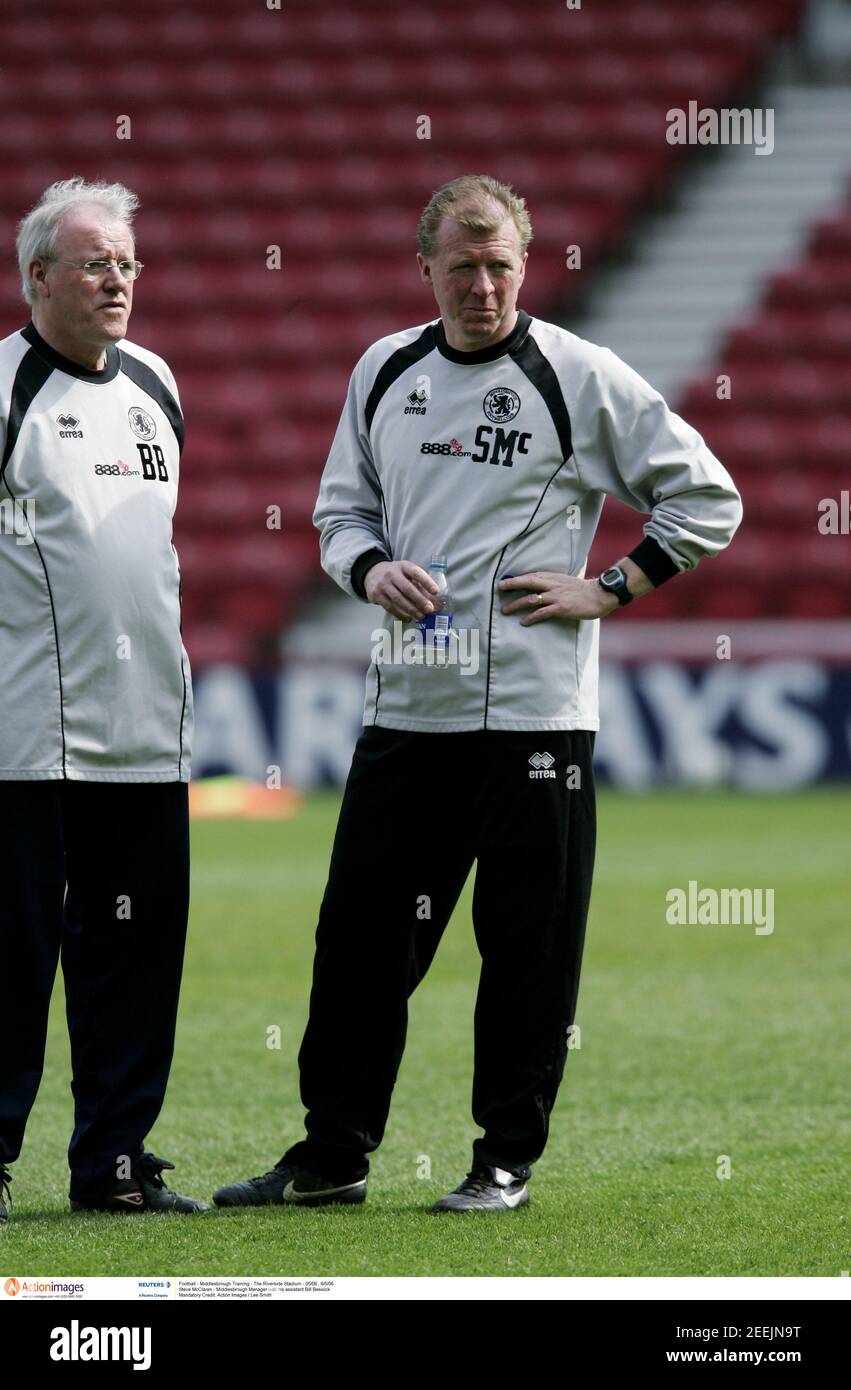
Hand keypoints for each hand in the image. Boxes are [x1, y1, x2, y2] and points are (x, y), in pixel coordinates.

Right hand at [364, 560, 439, 620]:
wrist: (372, 572)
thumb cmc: (395, 574)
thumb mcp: (406, 572)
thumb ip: (419, 584)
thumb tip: (436, 601)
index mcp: (403, 566)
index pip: (416, 572)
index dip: (426, 582)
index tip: (436, 591)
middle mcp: (392, 574)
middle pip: (407, 588)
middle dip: (420, 600)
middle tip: (430, 609)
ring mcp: (383, 584)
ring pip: (398, 599)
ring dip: (411, 609)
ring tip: (421, 616)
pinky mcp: (376, 595)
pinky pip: (389, 607)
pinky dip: (400, 614)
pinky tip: (408, 618)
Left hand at [498, 571, 619, 622]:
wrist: (600, 595)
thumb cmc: (584, 590)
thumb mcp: (566, 582)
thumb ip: (553, 583)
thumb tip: (541, 588)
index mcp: (554, 577)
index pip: (532, 576)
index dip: (518, 578)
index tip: (505, 580)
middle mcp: (553, 585)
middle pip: (528, 582)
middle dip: (512, 584)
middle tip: (499, 588)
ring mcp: (557, 596)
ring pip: (532, 599)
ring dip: (517, 604)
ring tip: (505, 610)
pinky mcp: (562, 607)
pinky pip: (543, 612)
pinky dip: (532, 617)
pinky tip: (523, 622)